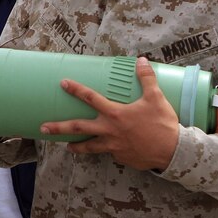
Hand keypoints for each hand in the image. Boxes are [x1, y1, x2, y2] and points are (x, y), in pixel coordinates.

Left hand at [39, 57, 179, 169]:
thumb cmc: (163, 124)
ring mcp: (113, 146)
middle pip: (78, 128)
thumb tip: (141, 60)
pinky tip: (107, 149)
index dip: (76, 89)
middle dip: (59, 128)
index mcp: (115, 113)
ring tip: (66, 147)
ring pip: (89, 146)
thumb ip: (146, 79)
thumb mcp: (156, 98)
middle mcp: (109, 130)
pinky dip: (106, 150)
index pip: (90, 98)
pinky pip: (109, 153)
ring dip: (76, 146)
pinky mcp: (120, 157)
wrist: (174, 152)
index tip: (63, 83)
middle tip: (44, 128)